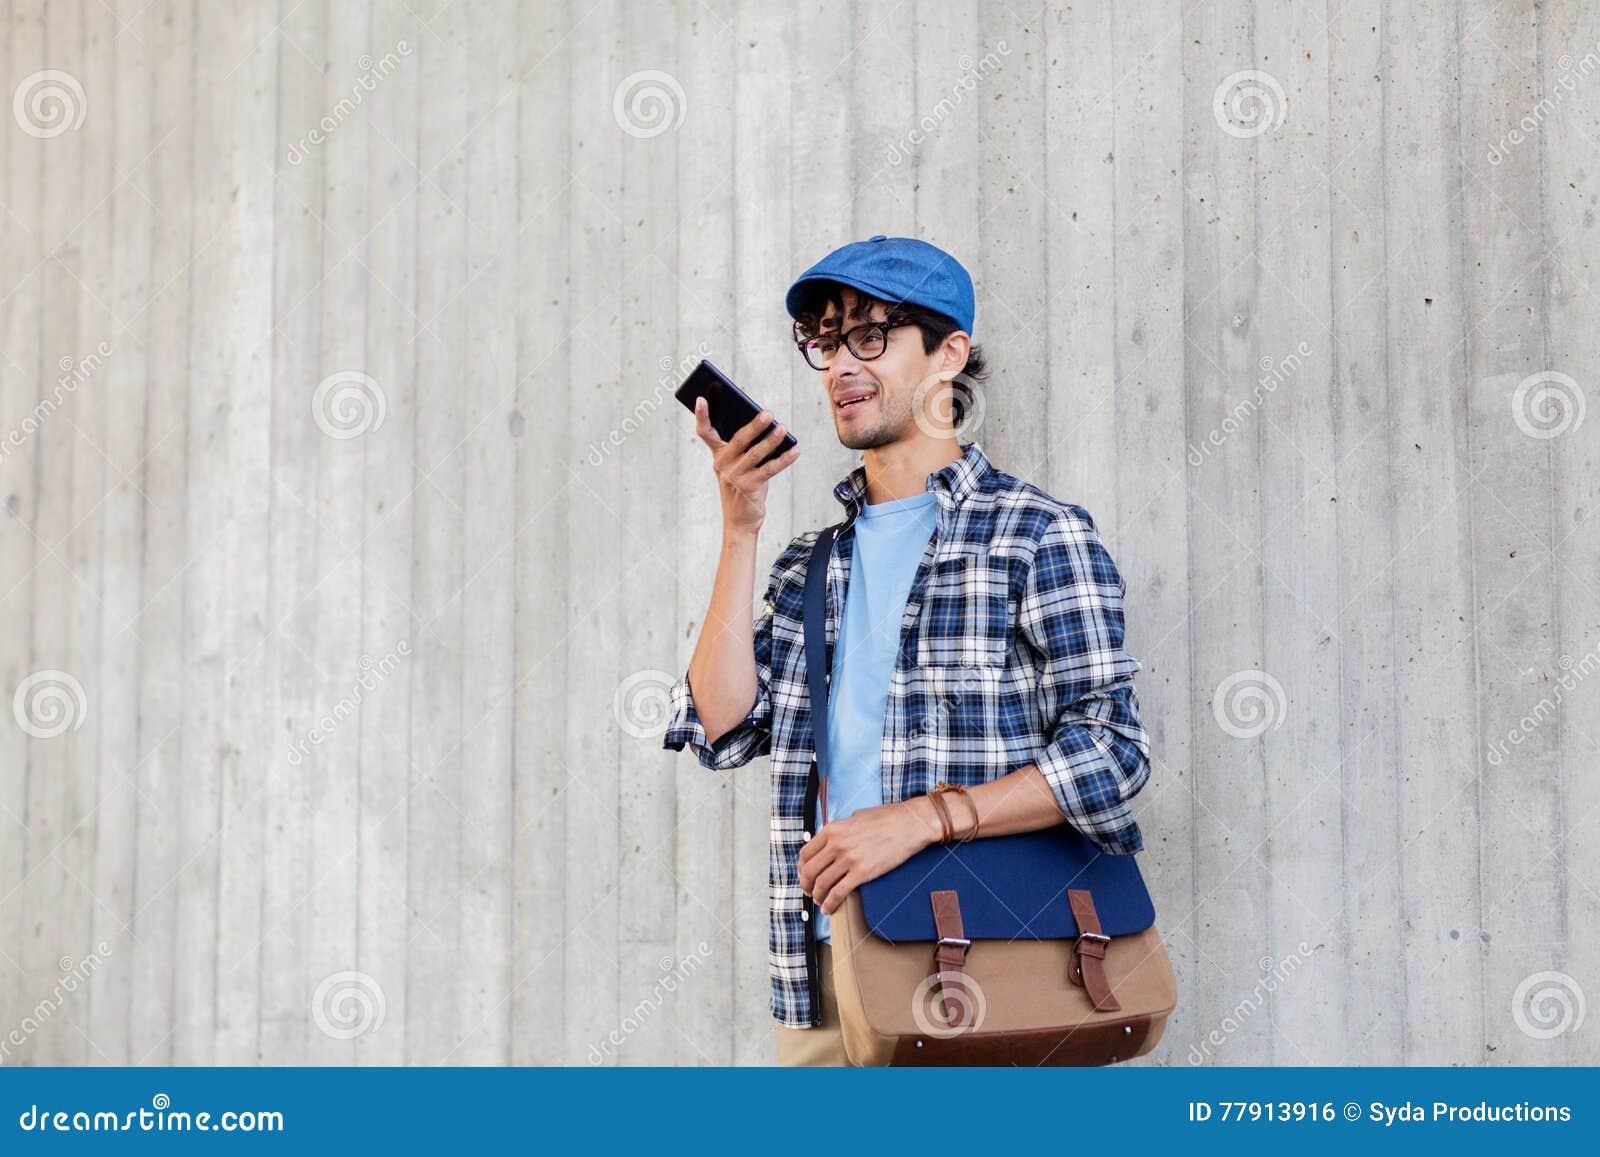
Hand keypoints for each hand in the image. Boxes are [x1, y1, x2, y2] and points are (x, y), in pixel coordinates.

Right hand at [694, 397, 800, 537]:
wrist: (740, 523)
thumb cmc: (742, 490)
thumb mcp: (739, 468)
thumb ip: (748, 450)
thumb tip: (771, 430)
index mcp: (718, 456)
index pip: (705, 433)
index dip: (701, 416)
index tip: (700, 399)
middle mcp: (723, 465)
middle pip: (739, 439)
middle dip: (754, 425)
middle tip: (768, 413)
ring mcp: (735, 477)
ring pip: (756, 453)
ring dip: (772, 440)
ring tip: (783, 428)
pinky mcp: (749, 487)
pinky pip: (770, 469)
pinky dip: (784, 459)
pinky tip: (795, 451)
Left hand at [797, 797, 942, 916]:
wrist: (910, 824)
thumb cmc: (886, 818)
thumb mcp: (856, 817)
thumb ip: (841, 828)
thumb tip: (834, 839)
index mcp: (832, 829)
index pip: (805, 853)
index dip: (802, 869)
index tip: (805, 876)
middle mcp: (836, 843)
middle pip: (809, 871)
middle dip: (806, 885)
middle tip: (809, 892)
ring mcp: (848, 858)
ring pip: (821, 884)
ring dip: (817, 896)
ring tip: (820, 902)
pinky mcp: (862, 872)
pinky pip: (838, 893)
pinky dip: (830, 904)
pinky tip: (829, 909)